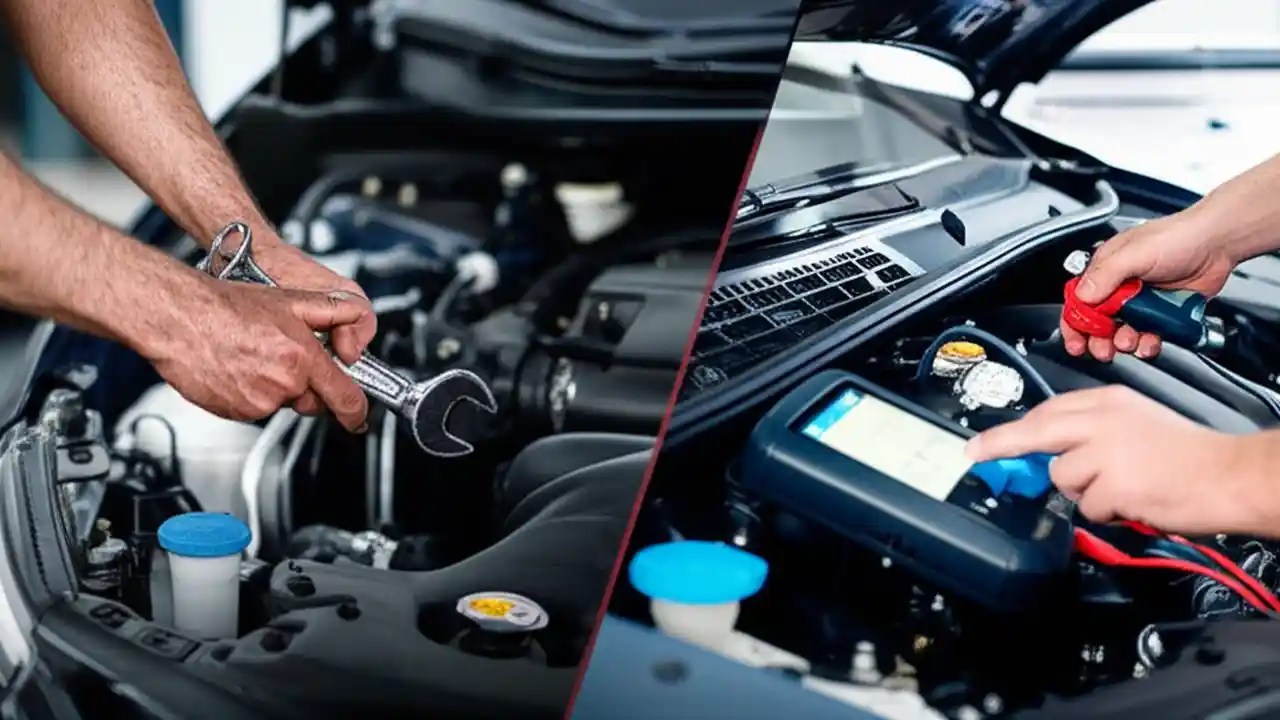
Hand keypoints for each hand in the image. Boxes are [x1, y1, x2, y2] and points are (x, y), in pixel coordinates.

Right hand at [143, 276, 370, 431]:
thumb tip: (357, 321)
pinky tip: (238, 369)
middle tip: (283, 358)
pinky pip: (254, 408)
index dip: (356, 411)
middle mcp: (282, 384)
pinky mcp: (235, 412)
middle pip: (311, 401)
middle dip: (306, 387)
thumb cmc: (226, 307)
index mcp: (301, 358)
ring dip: (276, 387)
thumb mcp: (291, 300)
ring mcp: (257, 402)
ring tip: (253, 357)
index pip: (343, 396)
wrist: (179, 318)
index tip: (359, 418)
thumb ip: (333, 313)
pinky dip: (252, 394)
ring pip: (281, 403)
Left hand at [965, 386, 1274, 535]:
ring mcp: (1107, 451)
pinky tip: (1132, 502)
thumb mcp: (1137, 424)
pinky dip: (1106, 513)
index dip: (1013, 429)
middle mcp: (1103, 420)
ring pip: (1062, 478)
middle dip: (999, 444)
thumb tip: (1054, 451)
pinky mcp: (1114, 484)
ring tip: (1122, 489)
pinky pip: (1088, 507)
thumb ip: (1093, 432)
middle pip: (1035, 430)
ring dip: (1084, 493)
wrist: (1230, 475)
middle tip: (974, 453)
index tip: (984, 440)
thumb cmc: (1191, 455)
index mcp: (1109, 402)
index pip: (1047, 411)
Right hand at [1065, 208, 1236, 361]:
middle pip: (1098, 322)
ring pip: (1122, 331)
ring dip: (1123, 342)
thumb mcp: (1134, 253)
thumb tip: (1082, 295)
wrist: (1218, 244)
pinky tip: (1149, 343)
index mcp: (1107, 270)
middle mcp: (1121, 287)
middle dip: (1097, 339)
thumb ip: (1105, 275)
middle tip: (1102, 350)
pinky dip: (1147, 344)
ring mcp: (1141, 301)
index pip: (1079, 300)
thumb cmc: (1178, 237)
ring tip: (1128, 342)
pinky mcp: (1161, 313)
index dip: (1074, 322)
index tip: (1075, 341)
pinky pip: (1148, 335)